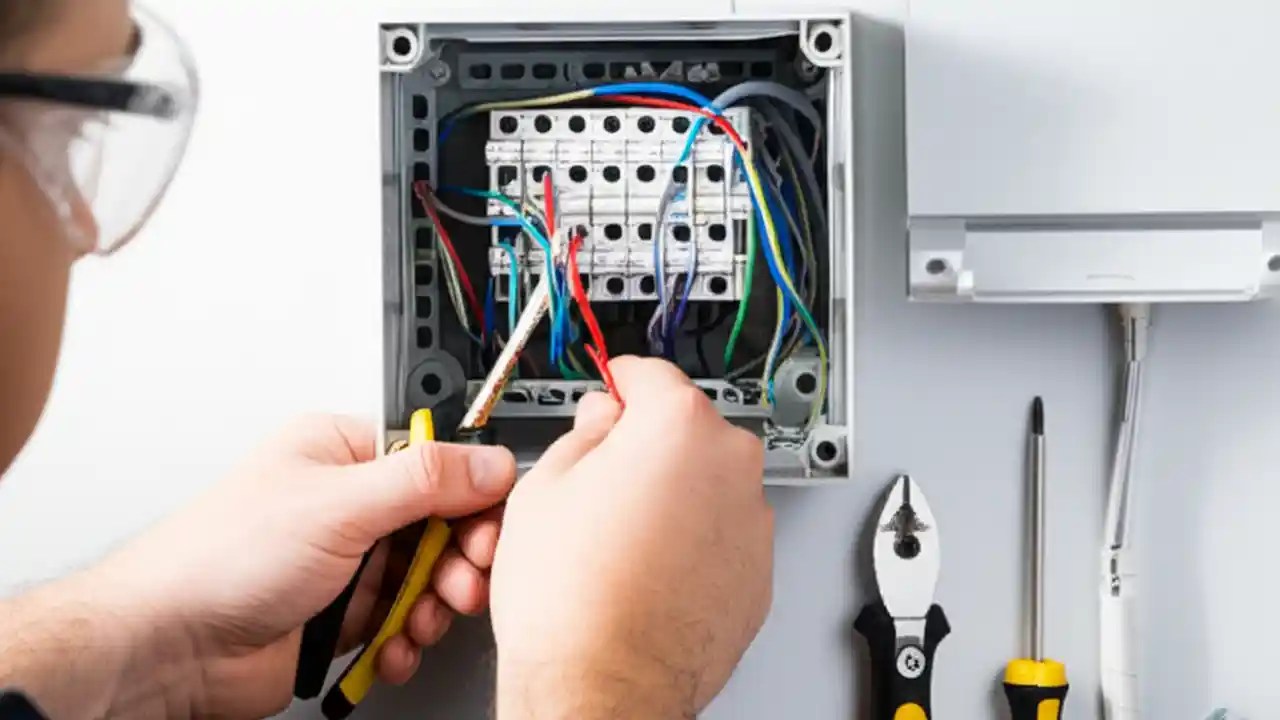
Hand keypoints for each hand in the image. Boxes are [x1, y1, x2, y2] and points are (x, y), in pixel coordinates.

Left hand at [73, 415, 513, 717]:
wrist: (170, 647)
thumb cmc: (219, 558)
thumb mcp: (338, 504)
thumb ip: (424, 480)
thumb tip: (488, 462)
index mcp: (343, 453)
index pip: (435, 460)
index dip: (471, 496)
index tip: (488, 528)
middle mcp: (348, 503)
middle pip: (440, 524)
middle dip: (458, 560)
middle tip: (462, 581)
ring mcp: (348, 561)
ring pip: (426, 578)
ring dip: (433, 605)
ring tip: (422, 619)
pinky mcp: (344, 613)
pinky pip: (401, 621)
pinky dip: (406, 639)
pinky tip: (395, 645)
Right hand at [490, 357, 772, 718]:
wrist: (602, 687)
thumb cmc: (571, 600)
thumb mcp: (544, 485)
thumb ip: (584, 433)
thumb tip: (601, 420)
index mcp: (678, 425)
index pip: (648, 373)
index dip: (615, 383)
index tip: (607, 393)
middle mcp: (729, 464)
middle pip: (685, 427)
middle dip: (646, 444)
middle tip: (600, 483)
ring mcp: (752, 522)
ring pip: (707, 483)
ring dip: (673, 495)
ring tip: (620, 540)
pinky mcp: (759, 573)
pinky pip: (722, 534)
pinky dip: (694, 541)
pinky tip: (647, 570)